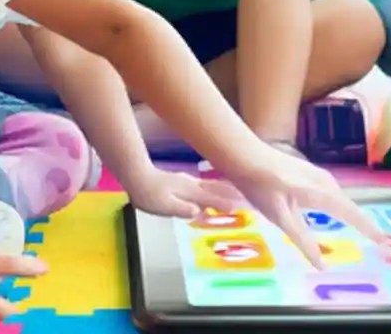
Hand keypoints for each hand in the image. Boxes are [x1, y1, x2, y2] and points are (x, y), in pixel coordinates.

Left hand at [122, 166, 243, 218]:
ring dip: (229, 189)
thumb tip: (197, 212)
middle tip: (252, 197)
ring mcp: (190, 181)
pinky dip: (219, 187)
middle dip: (235, 193)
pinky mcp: (186, 181)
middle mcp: (193, 184)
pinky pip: (208, 184)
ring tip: (243, 192)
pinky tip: (220, 189)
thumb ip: (181, 209)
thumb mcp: (163, 206)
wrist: (138, 178)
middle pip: (218, 188)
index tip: (243, 207)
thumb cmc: (149, 195)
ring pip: (214, 185)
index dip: (227, 203)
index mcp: (189, 191)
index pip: (212, 198)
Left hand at [218, 145, 382, 269]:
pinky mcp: (308, 171)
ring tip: (361, 228)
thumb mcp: (280, 218)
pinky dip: (336, 204)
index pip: (352, 214)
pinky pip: (329, 191)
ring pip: (338, 197)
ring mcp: (316, 173)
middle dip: (362, 222)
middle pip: (347, 205)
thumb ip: (303, 240)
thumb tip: (322, 265)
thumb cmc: (260, 186)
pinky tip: (329, 210)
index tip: (385, 241)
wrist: (244, 154)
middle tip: (377, 240)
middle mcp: (325, 181)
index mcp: (322, 193)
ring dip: (349, 212)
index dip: (369, 228)